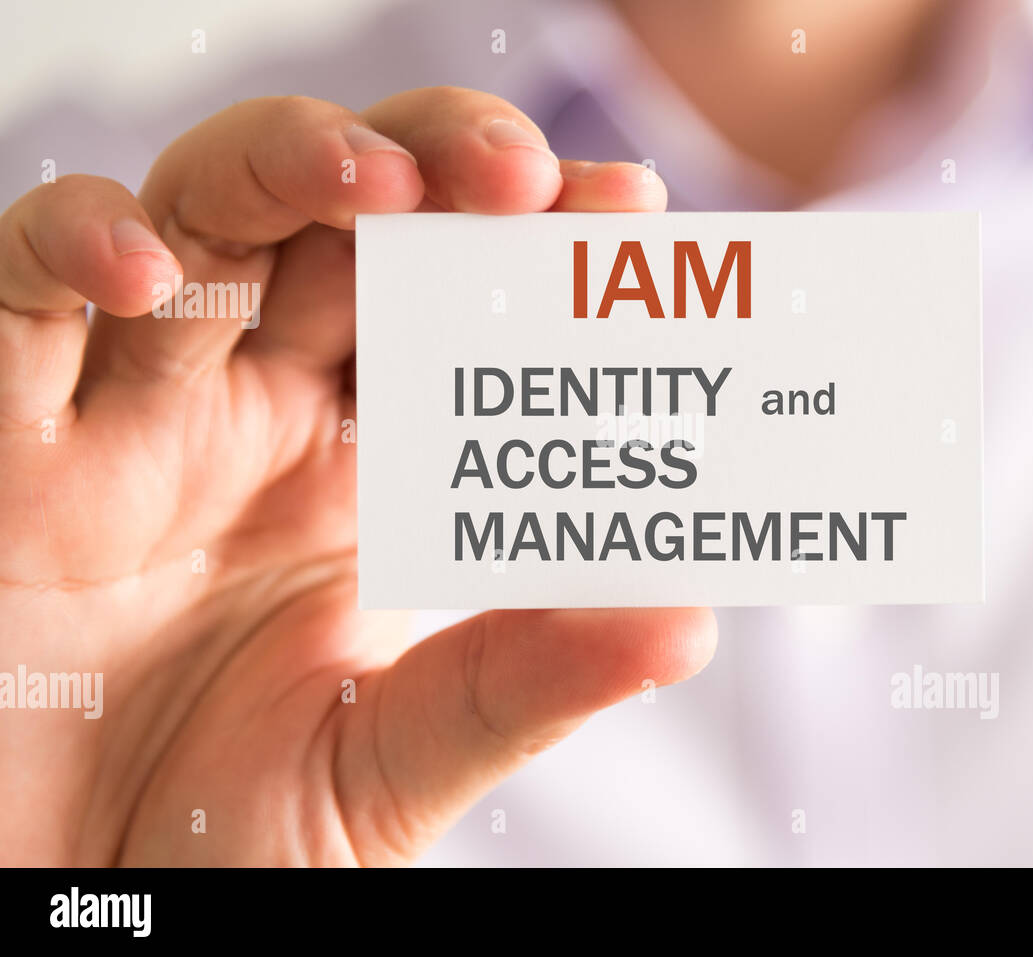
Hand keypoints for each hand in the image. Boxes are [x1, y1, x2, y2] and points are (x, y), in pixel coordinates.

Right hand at [0, 89, 715, 864]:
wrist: (78, 915)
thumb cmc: (221, 843)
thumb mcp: (392, 764)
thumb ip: (521, 683)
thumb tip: (683, 623)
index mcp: (356, 479)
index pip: (453, 316)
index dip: (527, 251)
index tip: (622, 210)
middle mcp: (249, 419)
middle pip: (345, 227)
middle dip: (435, 169)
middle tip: (521, 176)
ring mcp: (126, 419)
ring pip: (202, 215)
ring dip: (289, 165)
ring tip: (383, 178)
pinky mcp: (4, 450)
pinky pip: (19, 299)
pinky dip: (74, 246)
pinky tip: (149, 264)